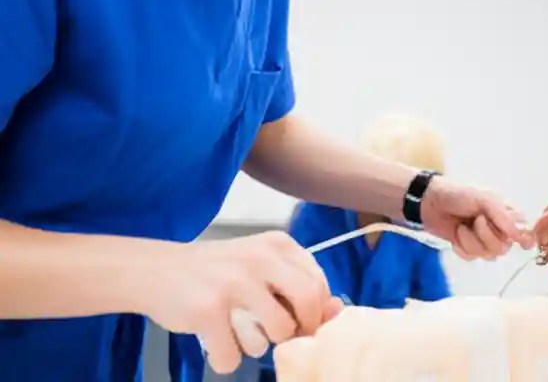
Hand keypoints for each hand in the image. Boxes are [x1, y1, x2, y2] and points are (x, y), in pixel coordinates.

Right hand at [137, 232, 344, 374]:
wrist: (155, 270)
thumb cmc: (215, 272)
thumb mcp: (260, 264)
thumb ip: (295, 283)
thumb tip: (336, 311)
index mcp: (278, 245)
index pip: (318, 284)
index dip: (315, 312)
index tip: (301, 323)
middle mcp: (260, 259)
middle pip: (308, 303)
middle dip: (301, 329)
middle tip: (283, 337)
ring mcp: (234, 283)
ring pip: (276, 333)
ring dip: (260, 345)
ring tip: (241, 333)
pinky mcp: (208, 310)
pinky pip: (234, 354)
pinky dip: (226, 358)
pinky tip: (215, 343)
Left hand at [421, 176, 534, 260]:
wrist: (429, 203)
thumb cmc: (458, 194)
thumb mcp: (483, 199)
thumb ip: (502, 216)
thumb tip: (519, 234)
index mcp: (505, 213)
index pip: (522, 230)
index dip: (523, 238)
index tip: (522, 243)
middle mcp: (497, 228)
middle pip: (503, 247)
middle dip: (487, 236)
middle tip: (476, 220)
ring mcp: (483, 240)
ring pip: (488, 255)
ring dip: (472, 242)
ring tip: (462, 227)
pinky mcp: (469, 249)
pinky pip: (473, 257)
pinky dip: (462, 247)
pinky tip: (457, 236)